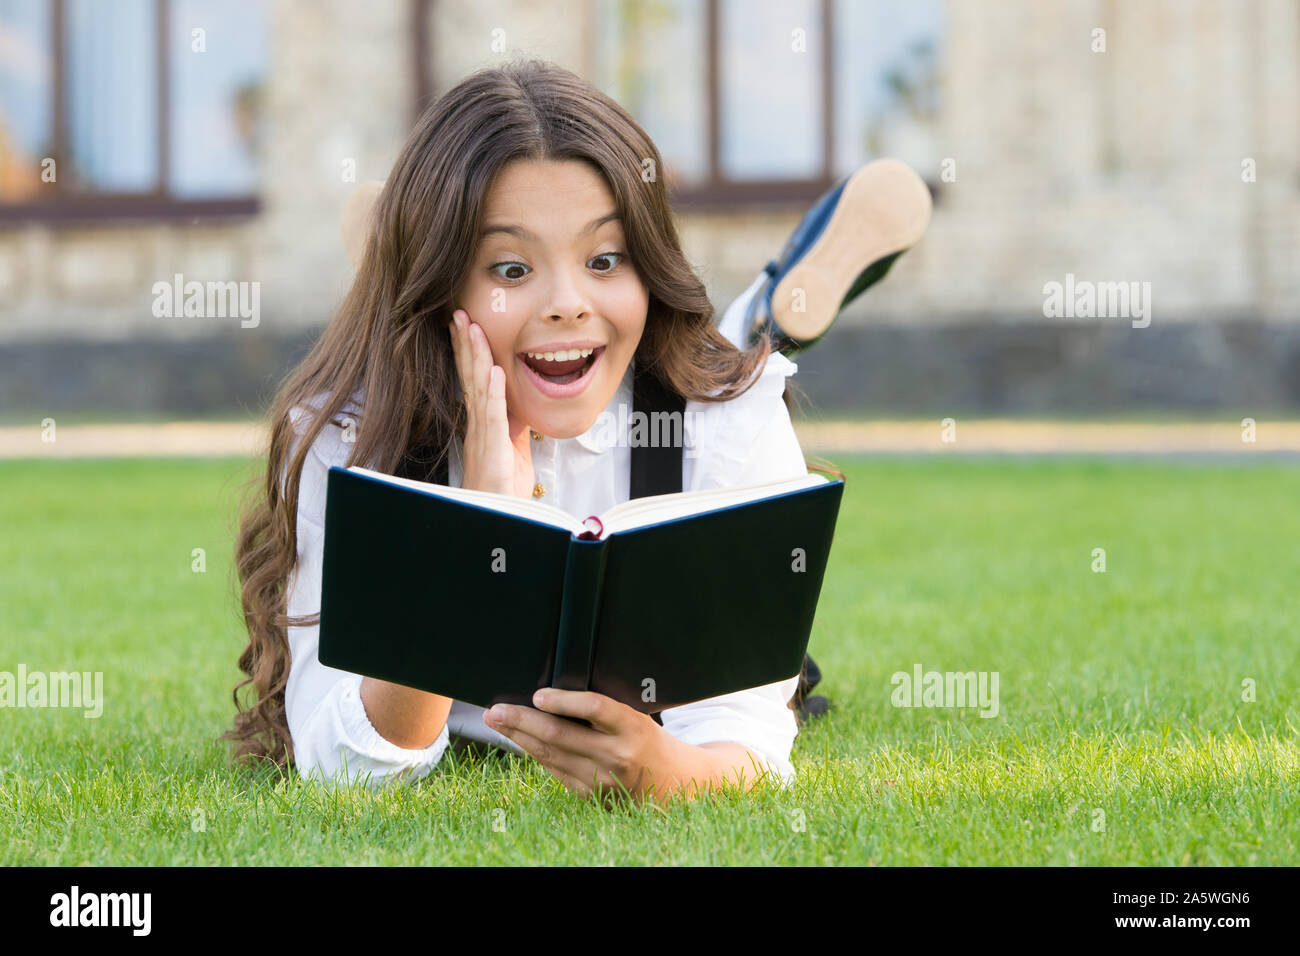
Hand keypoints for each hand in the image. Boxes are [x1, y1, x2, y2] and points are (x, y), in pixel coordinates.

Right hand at [448, 308, 535, 497]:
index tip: (466, 325)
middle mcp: (478, 425)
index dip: (469, 351)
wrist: (499, 516)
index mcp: (482, 423)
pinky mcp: (494, 449)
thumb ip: (512, 422)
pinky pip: (494, 417)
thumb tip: (518, 400)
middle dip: (465, 344)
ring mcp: (483, 436)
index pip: (474, 379)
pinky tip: (496, 371)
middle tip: (459, 314)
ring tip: (473, 329)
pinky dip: (495, 393)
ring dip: (477, 358)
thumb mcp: (512, 447)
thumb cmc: (502, 488)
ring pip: (479, 389)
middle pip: (470, 377)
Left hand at [483, 689, 695, 804]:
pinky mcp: (592, 796)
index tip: (538, 694)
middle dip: (521, 720)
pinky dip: (536, 754)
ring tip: (498, 720)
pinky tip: (521, 740)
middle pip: (560, 736)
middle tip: (495, 709)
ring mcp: (603, 780)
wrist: (675, 784)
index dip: (564, 701)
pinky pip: (556, 771)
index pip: (595, 709)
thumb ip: (607, 707)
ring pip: (551, 755)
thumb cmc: (650, 739)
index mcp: (634, 728)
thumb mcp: (639, 715)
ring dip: (519, 737)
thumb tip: (556, 690)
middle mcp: (618, 756)